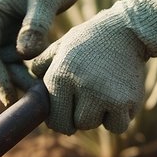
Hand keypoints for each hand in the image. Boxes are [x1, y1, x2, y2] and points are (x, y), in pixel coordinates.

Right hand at [0, 0, 99, 104]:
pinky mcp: (17, 42)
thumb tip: (24, 53)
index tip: (8, 93)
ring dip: (22, 81)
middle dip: (9, 81)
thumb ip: (36, 23)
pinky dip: (31, 74)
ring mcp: (3, 36)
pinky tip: (47, 86)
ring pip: (7, 68)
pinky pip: (20, 64)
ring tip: (43, 95)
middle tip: (30, 100)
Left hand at [28, 0, 156, 134]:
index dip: (60, 119)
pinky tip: (119, 98)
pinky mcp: (126, 102)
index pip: (54, 121)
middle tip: (88, 98)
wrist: (128, 29)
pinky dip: (119, 118)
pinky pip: (118, 127)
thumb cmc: (90, 40)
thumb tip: (28, 92)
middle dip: (80, 117)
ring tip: (104, 93)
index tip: (67, 112)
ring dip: (100, 116)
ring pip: (96, 126)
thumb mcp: (60, 47)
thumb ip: (41, 68)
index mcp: (60, 76)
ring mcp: (105, 96)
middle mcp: (81, 87)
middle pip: (76, 126)